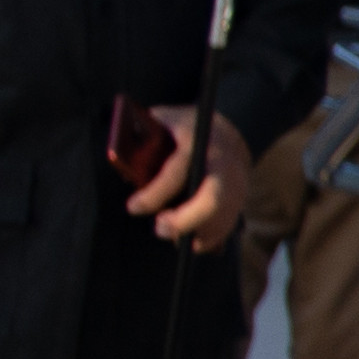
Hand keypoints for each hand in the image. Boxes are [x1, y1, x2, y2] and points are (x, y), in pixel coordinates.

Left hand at [132, 110, 248, 252]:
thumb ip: (144, 132)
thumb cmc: (188, 127)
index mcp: (198, 143)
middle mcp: (222, 166)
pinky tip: (192, 241)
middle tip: (160, 229)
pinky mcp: (241, 200)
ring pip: (222, 218)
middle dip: (185, 221)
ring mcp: (236, 184)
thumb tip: (118, 154)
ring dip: (197, 233)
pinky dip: (210, 238)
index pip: (176, 173)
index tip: (132, 208)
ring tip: (173, 236)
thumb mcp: (166, 117)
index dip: (154, 195)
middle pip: (211, 201)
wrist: (232, 132)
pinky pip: (228, 225)